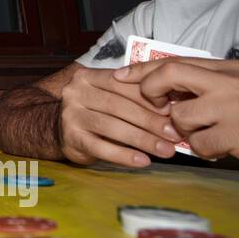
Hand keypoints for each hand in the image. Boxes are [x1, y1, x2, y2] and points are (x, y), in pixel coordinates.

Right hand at [56, 64, 180, 167]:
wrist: (64, 131)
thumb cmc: (96, 112)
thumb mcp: (110, 97)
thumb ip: (132, 97)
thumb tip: (172, 109)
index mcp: (88, 76)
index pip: (121, 83)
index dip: (148, 97)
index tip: (172, 111)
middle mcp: (75, 92)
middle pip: (117, 105)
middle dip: (150, 120)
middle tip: (174, 134)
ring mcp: (71, 115)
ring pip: (112, 126)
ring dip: (142, 139)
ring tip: (166, 150)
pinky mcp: (71, 138)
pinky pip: (101, 148)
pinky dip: (125, 155)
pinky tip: (143, 161)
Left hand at [116, 58, 238, 185]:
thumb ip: (208, 89)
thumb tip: (166, 95)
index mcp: (228, 70)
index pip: (175, 61)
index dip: (142, 70)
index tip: (119, 76)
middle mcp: (229, 82)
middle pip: (169, 75)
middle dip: (150, 93)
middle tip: (153, 108)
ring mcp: (234, 107)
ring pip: (180, 118)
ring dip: (186, 134)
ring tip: (208, 136)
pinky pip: (199, 145)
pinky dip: (205, 152)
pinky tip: (223, 150)